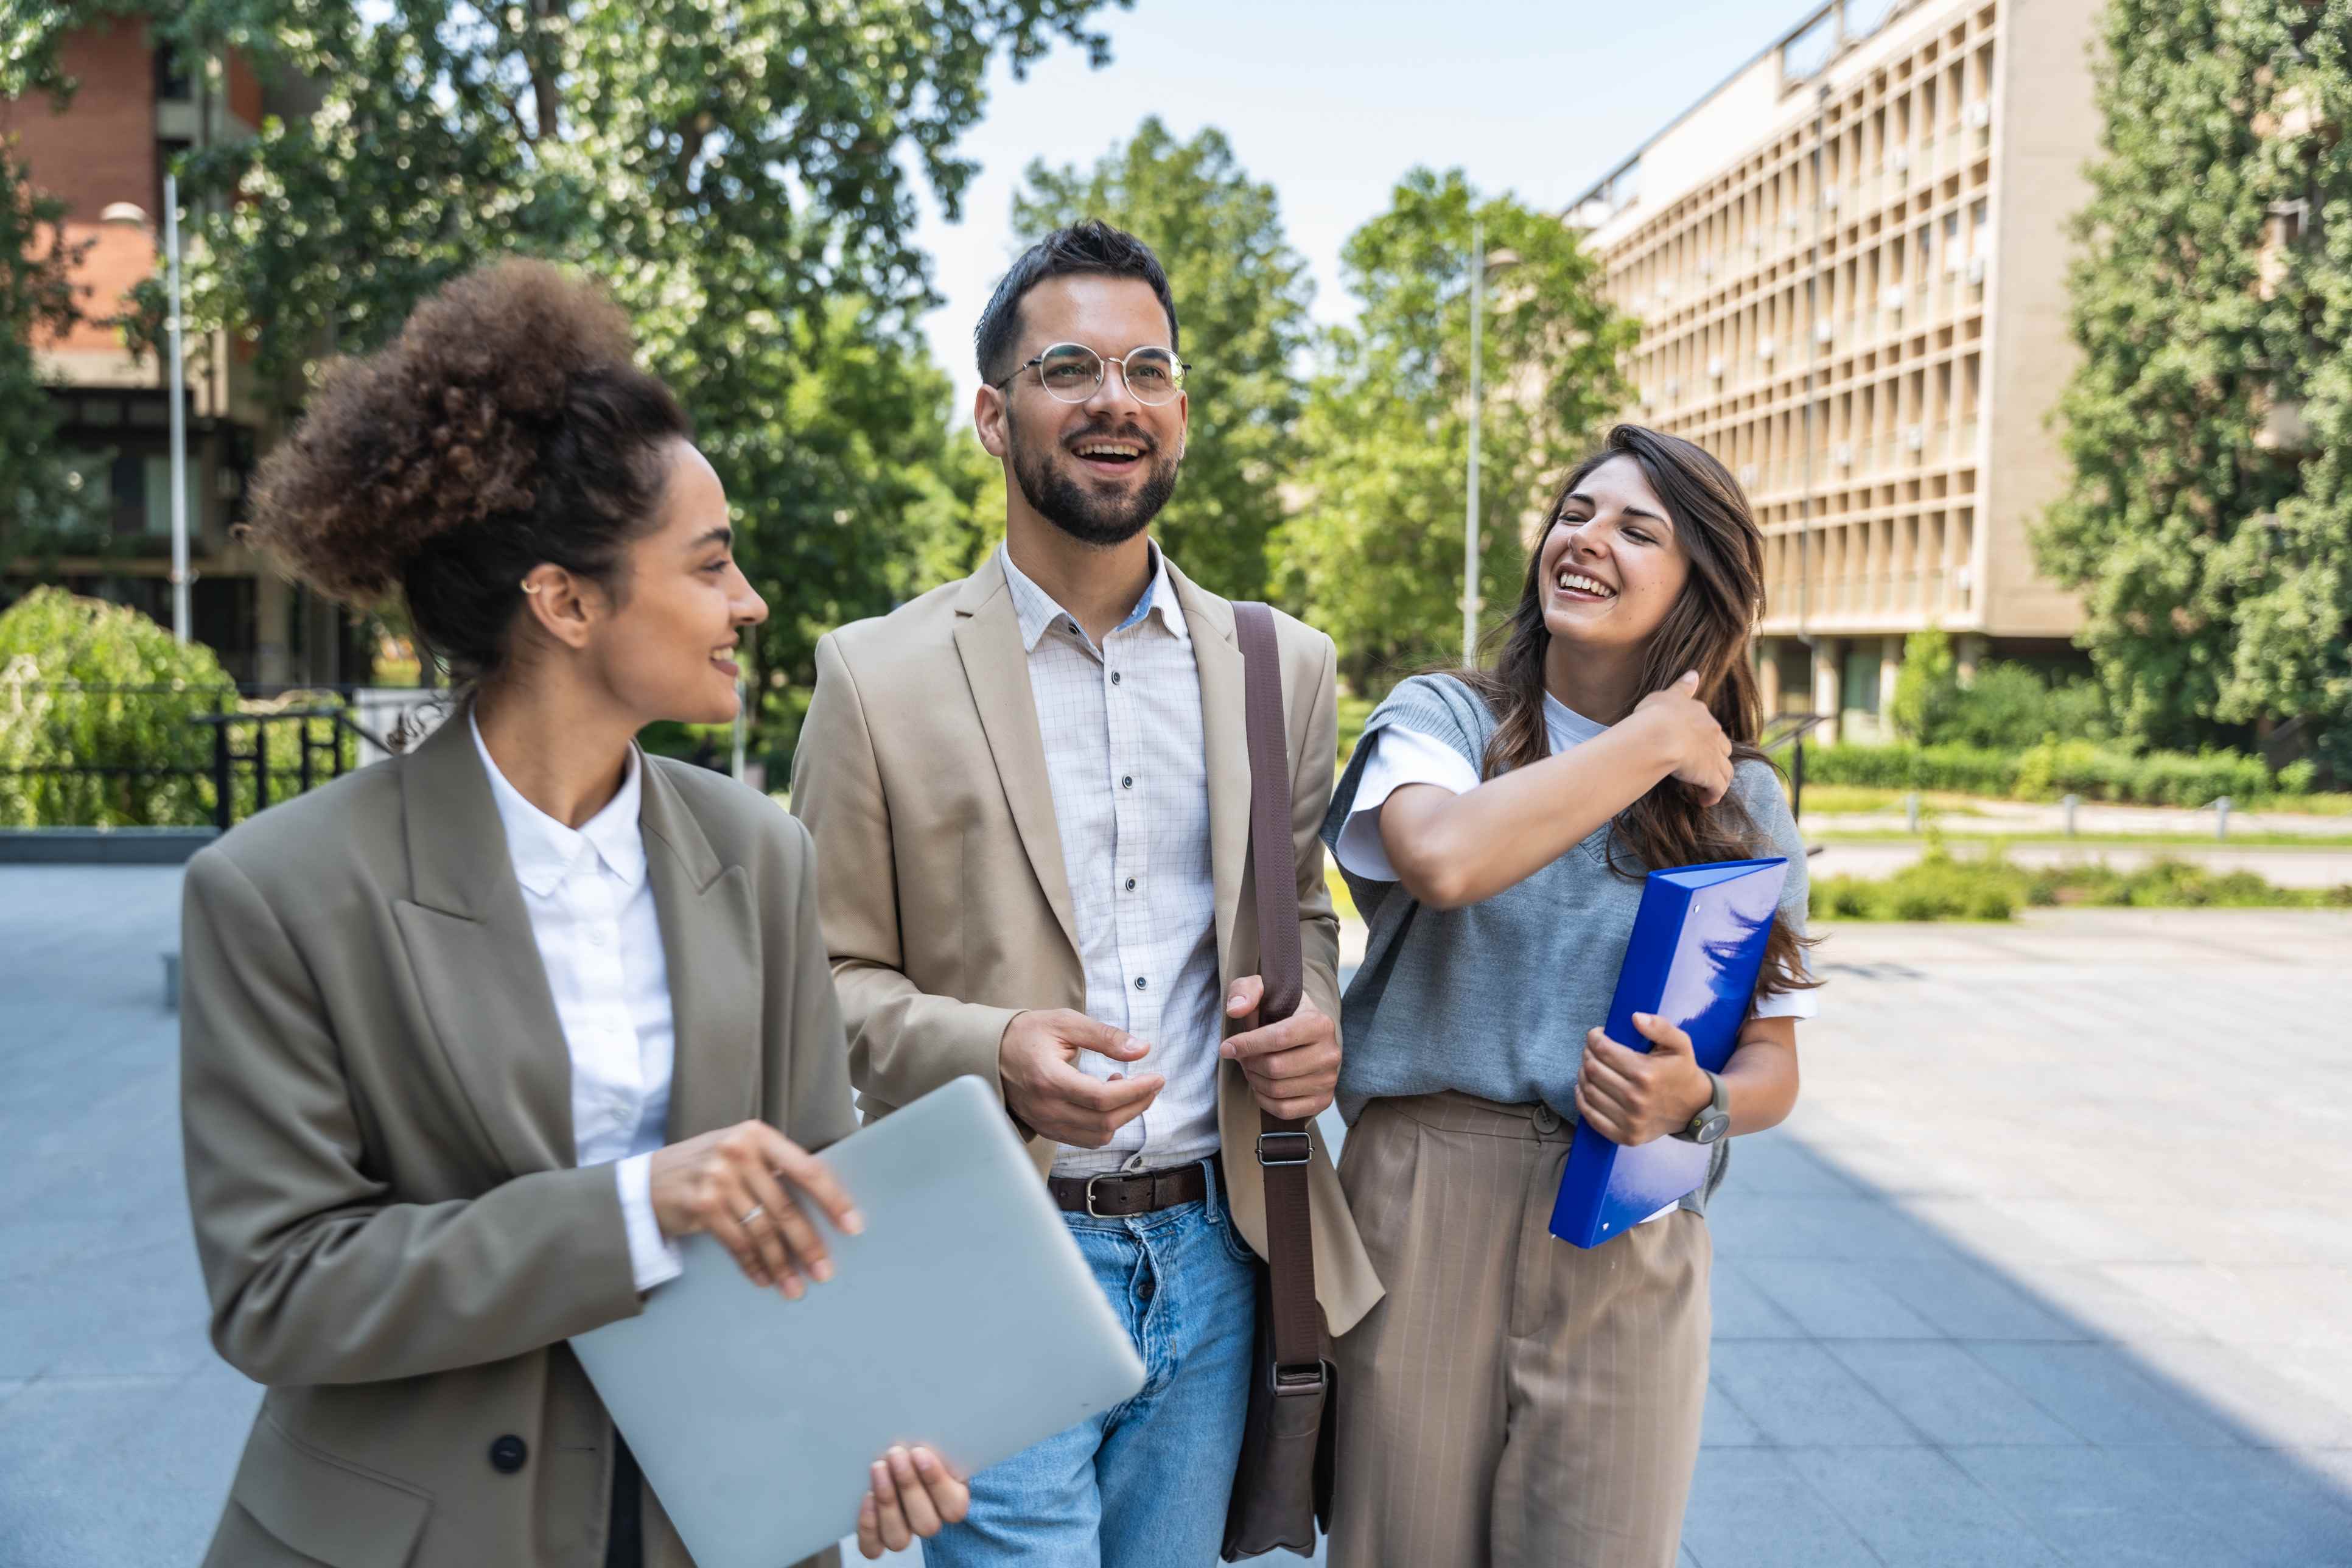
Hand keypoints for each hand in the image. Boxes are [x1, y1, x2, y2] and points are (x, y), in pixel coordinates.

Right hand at [646, 1121, 862, 1298]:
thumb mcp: (737, 1153)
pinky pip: (737, 1243)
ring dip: (781, 1263)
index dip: (832, 1200)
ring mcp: (717, 1178)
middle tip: (825, 1271)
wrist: (646, 1181)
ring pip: (762, 1230)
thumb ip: (772, 1168)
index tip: (853, 1226)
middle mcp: (738, 1152)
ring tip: (795, 1286)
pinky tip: (765, 1279)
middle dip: (808, 1244)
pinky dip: (753, 1265)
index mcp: (756, 1135)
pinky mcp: (701, 1205)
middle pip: (785, 1207)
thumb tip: (821, 1205)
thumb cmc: (704, 1167)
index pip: (806, 1169)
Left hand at [855, 1443, 968, 1557]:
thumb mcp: (937, 1441)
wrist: (899, 1453)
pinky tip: (867, 1497)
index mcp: (953, 1502)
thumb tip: (928, 1433)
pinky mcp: (879, 1536)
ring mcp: (903, 1532)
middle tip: (896, 1453)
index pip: (953, 1508)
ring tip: (879, 1468)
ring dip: (888, 1503)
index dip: (936, 1482)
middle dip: (908, 1486)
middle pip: (926, 1524)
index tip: (920, 1452)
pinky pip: (873, 1547)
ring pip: (899, 1539)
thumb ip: (938, 1443)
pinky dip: (868, 1526)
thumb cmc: (921, 1446)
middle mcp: (929, 1522)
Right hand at [999, 1009, 1164, 1147]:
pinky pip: (1084, 1139)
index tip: (1158, 1077)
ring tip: (1127, 1087)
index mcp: (1049, 1079)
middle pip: (1104, 1122)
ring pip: (1097, 1136)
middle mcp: (1046, 1108)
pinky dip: (1105, 1124)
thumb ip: (1105, 1036)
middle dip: (1137, 1104)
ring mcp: (1045, 1123)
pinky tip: (1107, 1100)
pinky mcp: (1046, 1129)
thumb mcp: (1065, 1023)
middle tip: (1152, 1084)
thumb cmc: (1027, 1033)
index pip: (1102, 1098)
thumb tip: (1142, 1049)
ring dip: (1123, 1116)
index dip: (1136, 1091)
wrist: (989, 1052)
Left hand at [1221, 978, 1340, 1120]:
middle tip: (1242, 1057)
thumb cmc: (1281, 1012)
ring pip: (1277, 1090)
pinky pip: (1285, 1110)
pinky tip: (1260, 1086)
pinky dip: (1264, 1100)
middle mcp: (1330, 1053)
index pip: (1278, 1038)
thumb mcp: (1264, 990)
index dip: (1247, 1044)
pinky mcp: (1323, 1100)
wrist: (1305, 1035)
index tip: (1226, 1047)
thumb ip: (1246, 990)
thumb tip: (1235, 1010)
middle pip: (1275, 1068)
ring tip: (1251, 1068)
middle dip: (1249, 1064)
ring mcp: (1329, 1079)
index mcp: (1320, 1023)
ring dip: (1254, 1081)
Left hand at [1574, 1013, 1714, 1146]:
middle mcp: (1635, 1099)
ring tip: (1591, 1066)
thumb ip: (1660, 1027)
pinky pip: (1590, 1116)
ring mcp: (1629, 1121)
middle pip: (1592, 1069)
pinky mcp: (1625, 1136)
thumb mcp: (1681, 1044)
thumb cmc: (1683, 1072)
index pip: (1603, 1050)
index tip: (1597, 1034)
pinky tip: (1585, 1087)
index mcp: (1646, 1074)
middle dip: (1588, 1053)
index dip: (1594, 1038)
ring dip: (1583, 1074)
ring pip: (1588, 1090)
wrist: (1696, 1109)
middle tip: (1593, 1049)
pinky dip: (1582, 1099)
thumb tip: (1635, 1017)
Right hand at [1633, 671, 1732, 805]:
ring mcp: (1714, 755)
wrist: (1659, 735)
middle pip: (1722, 747)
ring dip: (1718, 777)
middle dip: (1715, 756)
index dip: (1703, 736)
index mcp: (1700, 714)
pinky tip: (1705, 802)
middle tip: (1701, 766)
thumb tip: (1694, 674)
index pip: (1708, 725)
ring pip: (1725, 768)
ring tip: (1707, 787)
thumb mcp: (1666, 694)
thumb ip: (1682, 687)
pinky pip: (1718, 789)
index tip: (1693, 745)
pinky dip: (1713, 795)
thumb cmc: (1655, 715)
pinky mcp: (1711, 775)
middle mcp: (1712, 733)